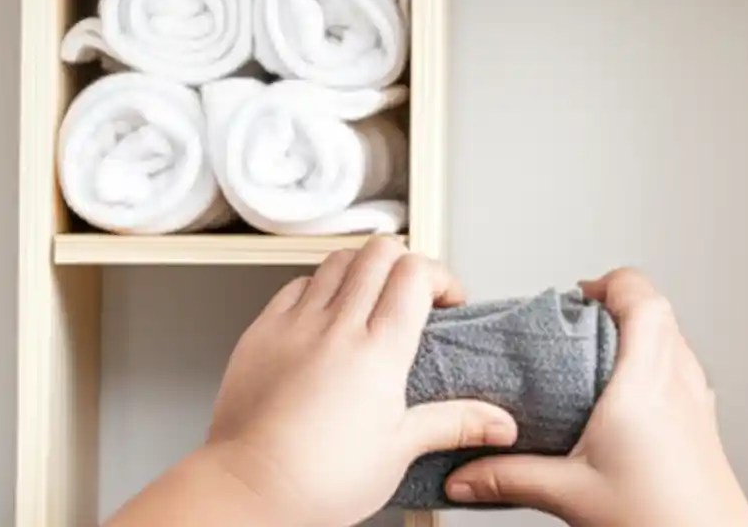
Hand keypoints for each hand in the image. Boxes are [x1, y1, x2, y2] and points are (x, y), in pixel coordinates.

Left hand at [107, 237, 517, 526]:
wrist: (246, 493)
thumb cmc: (318, 480)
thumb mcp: (399, 451)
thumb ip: (454, 423)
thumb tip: (501, 424)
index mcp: (379, 351)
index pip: (415, 273)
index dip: (440, 276)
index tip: (447, 301)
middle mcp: (337, 327)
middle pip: (379, 253)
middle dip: (406, 262)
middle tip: (413, 291)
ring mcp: (295, 325)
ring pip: (337, 261)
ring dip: (364, 267)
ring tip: (373, 296)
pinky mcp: (261, 333)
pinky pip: (295, 286)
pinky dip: (319, 286)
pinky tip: (326, 313)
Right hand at [444, 269, 747, 526]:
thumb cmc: (663, 519)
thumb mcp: (571, 496)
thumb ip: (511, 478)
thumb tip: (467, 475)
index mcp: (646, 382)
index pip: (641, 297)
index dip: (610, 283)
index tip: (579, 294)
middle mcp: (679, 381)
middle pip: (659, 310)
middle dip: (617, 306)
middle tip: (581, 323)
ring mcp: (697, 401)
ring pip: (674, 338)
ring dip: (639, 334)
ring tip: (600, 359)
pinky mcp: (704, 424)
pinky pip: (682, 371)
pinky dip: (655, 366)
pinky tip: (628, 405)